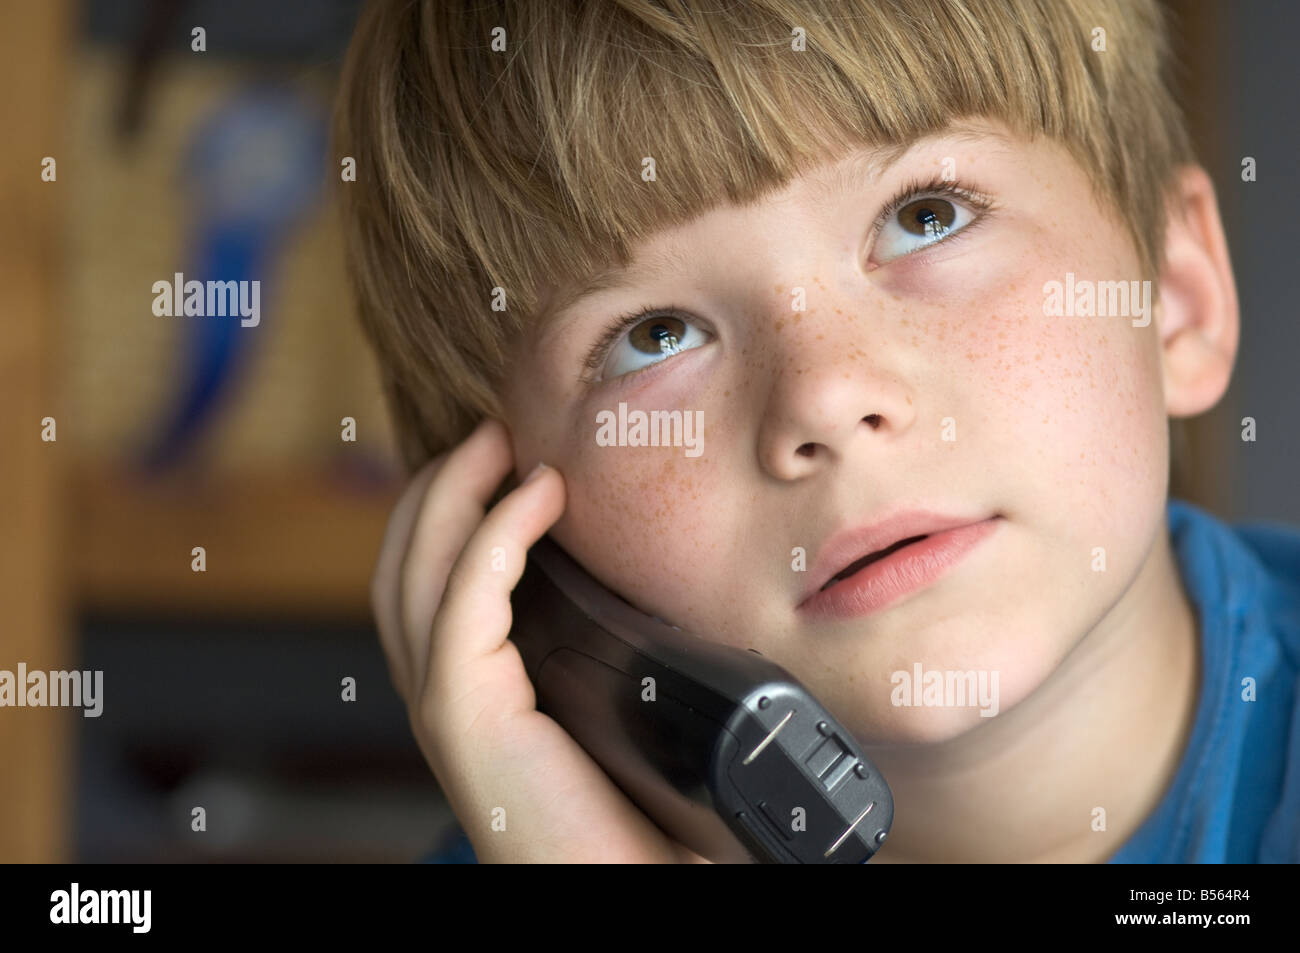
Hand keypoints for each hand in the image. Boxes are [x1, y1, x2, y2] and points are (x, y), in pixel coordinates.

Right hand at [371, 418, 710, 862]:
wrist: (630, 889)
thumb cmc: (636, 814)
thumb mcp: (612, 709)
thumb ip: (607, 651)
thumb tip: (655, 578)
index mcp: (470, 692)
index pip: (426, 580)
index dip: (453, 508)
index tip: (508, 454)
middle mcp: (439, 695)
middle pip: (403, 561)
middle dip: (440, 485)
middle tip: (497, 429)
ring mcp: (443, 707)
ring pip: (415, 570)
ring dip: (454, 493)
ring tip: (502, 440)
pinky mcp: (463, 719)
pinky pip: (462, 602)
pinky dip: (493, 534)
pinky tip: (538, 493)